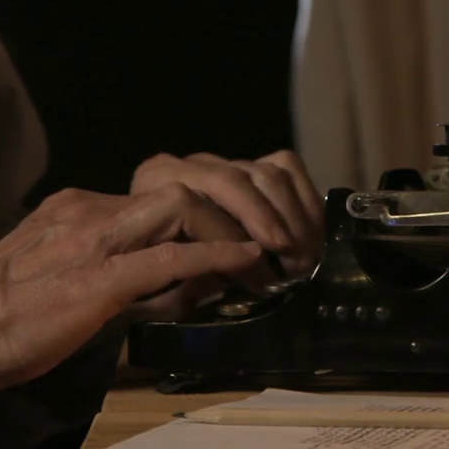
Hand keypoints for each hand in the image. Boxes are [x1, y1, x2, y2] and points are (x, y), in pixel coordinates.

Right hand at [0, 185, 263, 392]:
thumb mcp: (58, 280)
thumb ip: (110, 274)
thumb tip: (170, 287)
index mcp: (78, 209)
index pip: (158, 196)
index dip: (206, 215)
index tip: (236, 239)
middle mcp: (89, 211)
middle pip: (180, 186)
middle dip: (232, 207)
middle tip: (267, 241)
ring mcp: (92, 239)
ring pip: (180, 206)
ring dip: (231, 228)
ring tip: (263, 256)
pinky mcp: (96, 279)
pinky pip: (167, 257)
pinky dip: (215, 257)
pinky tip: (243, 263)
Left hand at [131, 149, 324, 282]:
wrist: (138, 255)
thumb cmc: (145, 277)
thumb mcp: (154, 287)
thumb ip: (188, 281)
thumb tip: (241, 281)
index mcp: (152, 186)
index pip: (194, 204)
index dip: (230, 242)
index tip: (261, 277)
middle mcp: (185, 165)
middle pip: (234, 180)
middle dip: (268, 223)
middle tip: (293, 265)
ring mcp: (222, 161)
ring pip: (266, 172)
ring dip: (292, 217)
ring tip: (304, 257)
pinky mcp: (249, 163)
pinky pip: (286, 167)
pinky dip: (304, 200)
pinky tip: (309, 234)